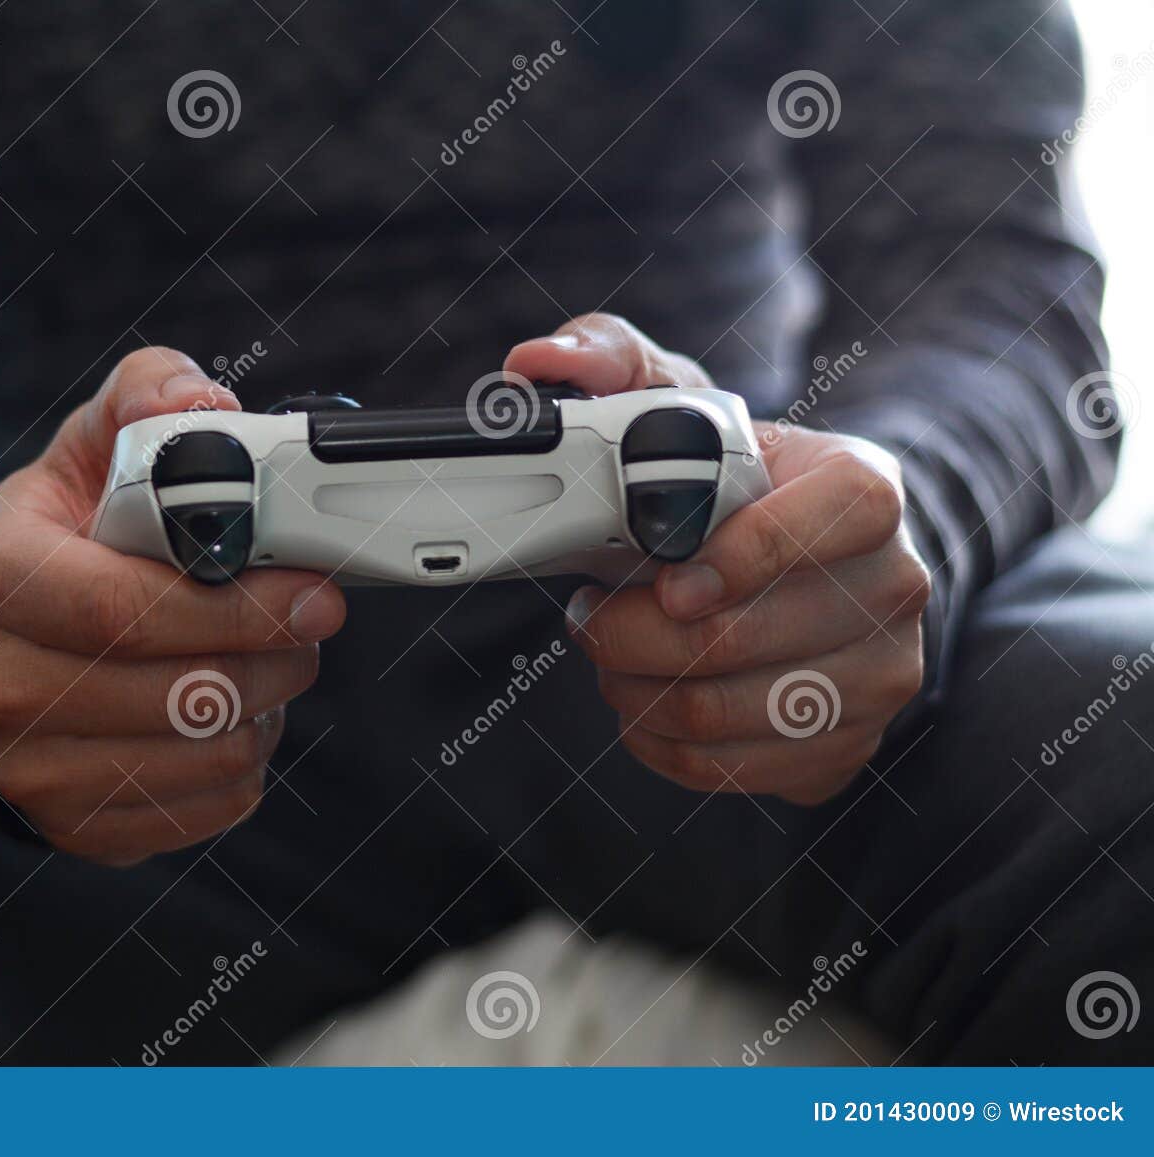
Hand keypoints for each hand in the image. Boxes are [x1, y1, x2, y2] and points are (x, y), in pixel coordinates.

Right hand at [0, 347, 345, 862]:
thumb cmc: (59, 541)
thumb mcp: (88, 449)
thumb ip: (146, 398)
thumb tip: (209, 402)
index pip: (129, 612)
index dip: (240, 606)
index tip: (316, 593)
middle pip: (184, 694)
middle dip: (275, 654)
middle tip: (309, 620)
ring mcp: (33, 773)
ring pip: (207, 755)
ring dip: (266, 704)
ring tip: (262, 660)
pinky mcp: (78, 829)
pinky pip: (209, 806)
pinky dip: (244, 758)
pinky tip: (229, 713)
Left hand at [509, 314, 931, 804]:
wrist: (797, 562)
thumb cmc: (730, 482)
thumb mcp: (680, 404)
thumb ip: (612, 364)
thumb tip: (538, 363)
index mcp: (866, 488)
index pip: (846, 516)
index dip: (752, 552)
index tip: (667, 577)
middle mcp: (895, 586)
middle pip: (750, 638)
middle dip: (633, 635)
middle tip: (590, 615)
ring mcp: (879, 676)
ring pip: (728, 713)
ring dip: (635, 689)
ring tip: (611, 652)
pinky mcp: (844, 747)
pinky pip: (731, 770)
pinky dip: (657, 743)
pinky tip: (640, 699)